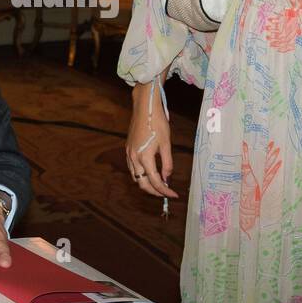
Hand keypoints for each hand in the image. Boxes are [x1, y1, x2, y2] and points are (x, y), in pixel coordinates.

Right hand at [126, 81, 176, 199]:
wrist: (145, 108)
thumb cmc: (158, 123)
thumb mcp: (166, 144)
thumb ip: (167, 163)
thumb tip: (167, 178)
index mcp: (145, 157)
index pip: (155, 181)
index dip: (165, 190)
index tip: (173, 195)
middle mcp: (134, 158)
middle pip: (142, 183)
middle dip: (154, 191)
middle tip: (166, 193)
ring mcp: (129, 154)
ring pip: (135, 177)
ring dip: (146, 184)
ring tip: (159, 185)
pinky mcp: (128, 149)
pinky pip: (132, 169)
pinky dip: (140, 175)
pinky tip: (149, 174)